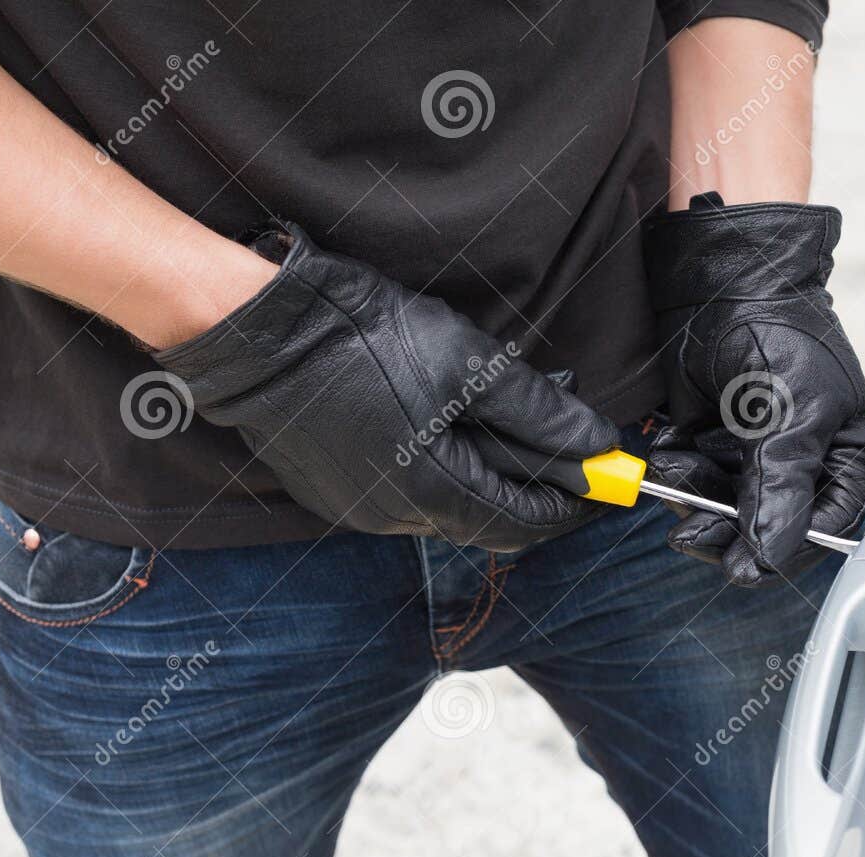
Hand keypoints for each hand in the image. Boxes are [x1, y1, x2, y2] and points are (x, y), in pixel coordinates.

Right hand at [154, 223, 616, 550]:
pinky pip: (407, 489)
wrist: (254, 325)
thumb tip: (598, 448)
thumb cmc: (360, 335)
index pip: (526, 523)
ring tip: (511, 412)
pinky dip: (444, 462)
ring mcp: (358, 507)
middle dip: (536, 481)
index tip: (609, 479)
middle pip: (489, 517)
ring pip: (449, 503)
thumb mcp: (467, 364)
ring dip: (489, 469)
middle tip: (569, 438)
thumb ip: (539, 415)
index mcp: (433, 492)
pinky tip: (448, 417)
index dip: (575, 503)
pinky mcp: (332, 487)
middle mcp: (395, 515)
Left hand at [643, 193, 864, 586]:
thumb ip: (780, 486)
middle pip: (768, 529)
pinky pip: (693, 486)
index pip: (823, 531)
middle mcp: (806, 465)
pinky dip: (677, 474)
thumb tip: (769, 557)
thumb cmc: (776, 330)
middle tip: (690, 525)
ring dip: (692, 495)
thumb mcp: (789, 412)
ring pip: (724, 512)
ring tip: (675, 462)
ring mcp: (758, 458)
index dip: (782, 551)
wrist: (719, 279)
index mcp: (849, 457)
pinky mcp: (714, 447)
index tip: (741, 562)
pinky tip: (670, 446)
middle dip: (725, 525)